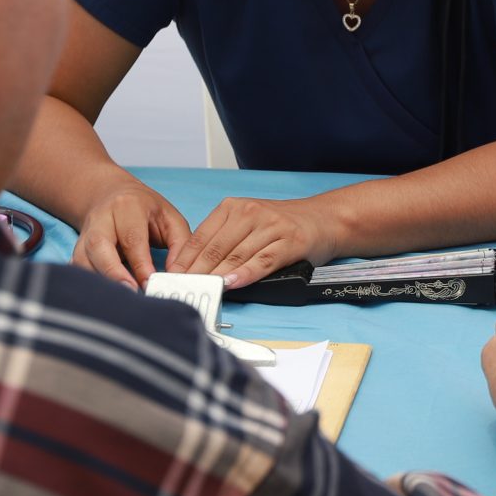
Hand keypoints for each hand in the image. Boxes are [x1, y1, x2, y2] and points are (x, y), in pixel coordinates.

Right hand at [73, 173, 194, 287]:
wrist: (111, 195)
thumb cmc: (146, 211)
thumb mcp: (170, 218)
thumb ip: (180, 244)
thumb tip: (175, 275)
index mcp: (127, 206)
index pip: (132, 238)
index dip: (140, 264)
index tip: (149, 284)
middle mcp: (101, 218)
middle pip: (99, 246)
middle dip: (114, 273)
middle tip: (131, 293)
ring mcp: (85, 234)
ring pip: (83, 260)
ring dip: (99, 282)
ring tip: (119, 300)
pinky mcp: (77, 249)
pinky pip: (77, 269)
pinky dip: (88, 285)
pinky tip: (102, 298)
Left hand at [176, 194, 341, 288]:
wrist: (324, 218)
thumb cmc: (281, 225)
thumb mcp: (247, 224)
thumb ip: (222, 241)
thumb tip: (192, 268)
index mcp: (233, 207)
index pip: (201, 236)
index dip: (184, 259)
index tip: (171, 276)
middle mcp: (250, 212)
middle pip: (215, 247)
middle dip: (196, 271)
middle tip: (182, 287)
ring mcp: (271, 226)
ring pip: (236, 254)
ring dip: (217, 275)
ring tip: (202, 289)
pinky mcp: (290, 241)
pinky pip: (263, 260)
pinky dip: (246, 273)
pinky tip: (233, 284)